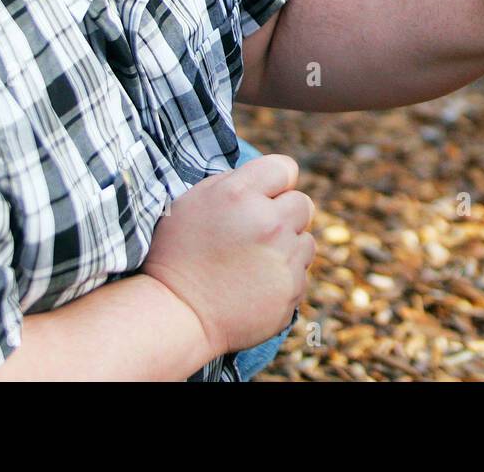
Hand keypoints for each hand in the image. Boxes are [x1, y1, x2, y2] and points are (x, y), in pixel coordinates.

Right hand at [141, 154, 315, 359]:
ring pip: (305, 240)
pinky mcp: (292, 289)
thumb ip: (234, 183)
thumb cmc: (178, 256)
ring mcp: (284, 258)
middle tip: (255, 233)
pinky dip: (284, 278)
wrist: (177, 316)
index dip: (275, 182)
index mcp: (239, 195)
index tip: (262, 197)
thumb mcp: (192, 203)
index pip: (285, 168)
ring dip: (287, 247)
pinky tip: (255, 285)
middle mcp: (268, 222)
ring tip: (252, 262)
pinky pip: (301, 273)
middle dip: (283, 214)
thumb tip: (268, 180)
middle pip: (302, 203)